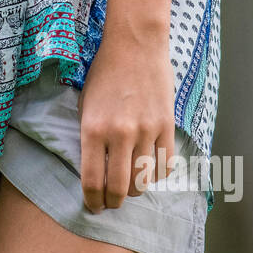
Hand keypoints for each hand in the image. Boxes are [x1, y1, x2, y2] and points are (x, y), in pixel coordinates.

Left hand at [76, 30, 176, 210]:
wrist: (135, 45)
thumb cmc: (104, 74)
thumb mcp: (85, 105)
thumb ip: (89, 137)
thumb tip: (94, 169)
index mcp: (93, 129)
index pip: (92, 181)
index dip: (93, 200)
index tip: (93, 206)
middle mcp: (120, 134)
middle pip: (119, 188)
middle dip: (113, 202)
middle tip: (111, 203)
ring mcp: (146, 130)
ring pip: (144, 180)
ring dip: (135, 190)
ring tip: (129, 188)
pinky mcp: (166, 125)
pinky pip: (165, 163)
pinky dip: (157, 175)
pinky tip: (149, 172)